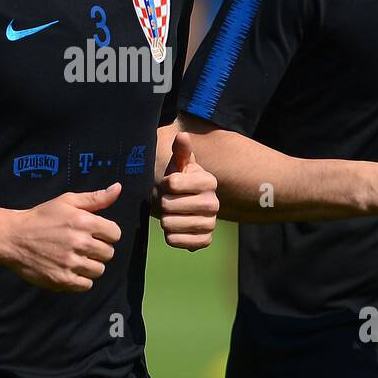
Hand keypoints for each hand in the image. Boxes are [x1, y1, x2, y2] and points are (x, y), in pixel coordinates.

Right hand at [0, 183, 122, 292]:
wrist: (12, 237)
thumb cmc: (41, 217)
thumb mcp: (67, 201)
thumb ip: (95, 198)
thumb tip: (118, 188)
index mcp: (83, 221)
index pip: (115, 233)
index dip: (107, 233)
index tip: (95, 233)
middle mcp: (79, 242)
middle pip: (108, 253)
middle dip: (98, 249)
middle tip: (82, 246)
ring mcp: (71, 263)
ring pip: (99, 270)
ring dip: (90, 265)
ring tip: (75, 257)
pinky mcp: (62, 280)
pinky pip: (86, 285)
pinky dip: (81, 279)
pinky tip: (70, 269)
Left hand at [154, 131, 217, 250]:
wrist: (186, 204)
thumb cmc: (180, 180)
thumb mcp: (179, 163)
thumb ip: (181, 150)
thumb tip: (183, 136)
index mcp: (209, 181)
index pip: (172, 183)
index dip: (164, 184)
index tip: (169, 184)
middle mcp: (214, 203)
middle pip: (168, 205)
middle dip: (163, 203)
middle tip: (168, 201)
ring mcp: (210, 223)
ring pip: (170, 224)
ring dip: (164, 220)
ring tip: (171, 214)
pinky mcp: (205, 240)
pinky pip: (177, 241)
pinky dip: (170, 236)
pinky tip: (175, 228)